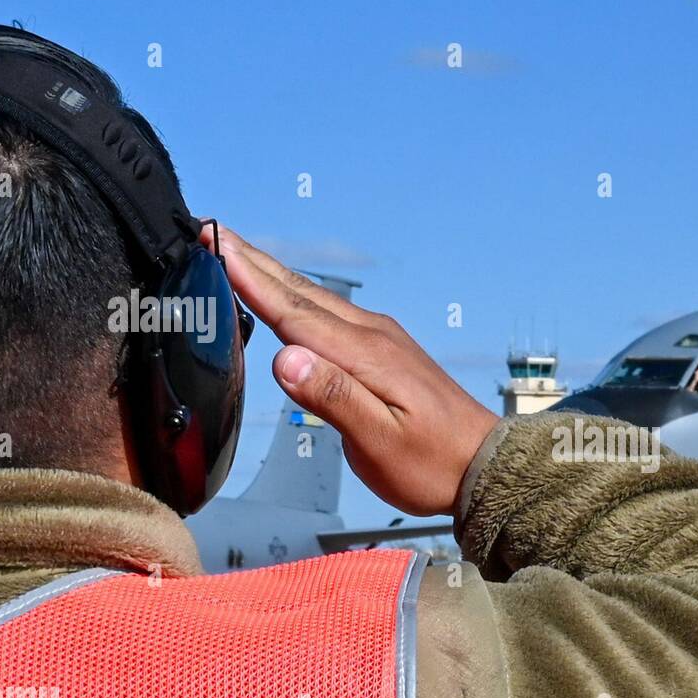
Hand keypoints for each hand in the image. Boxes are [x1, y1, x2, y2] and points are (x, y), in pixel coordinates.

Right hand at [209, 225, 498, 516]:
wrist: (483, 466)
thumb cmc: (433, 464)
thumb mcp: (378, 442)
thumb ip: (332, 398)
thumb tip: (284, 358)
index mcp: (366, 356)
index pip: (294, 311)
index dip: (250, 279)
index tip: (215, 244)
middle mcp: (373, 337)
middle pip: (301, 293)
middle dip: (255, 262)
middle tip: (214, 231)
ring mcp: (382, 340)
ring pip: (317, 300)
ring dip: (275, 275)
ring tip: (240, 255)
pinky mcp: (387, 351)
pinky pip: (333, 314)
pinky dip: (300, 298)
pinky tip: (291, 300)